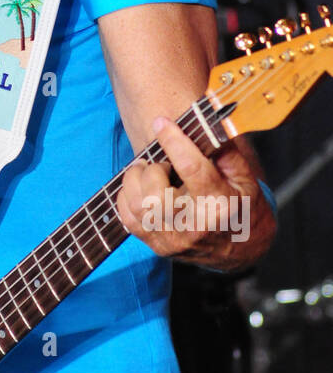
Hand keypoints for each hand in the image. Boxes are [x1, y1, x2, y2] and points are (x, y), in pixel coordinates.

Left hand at [116, 115, 275, 271]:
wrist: (244, 250)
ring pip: (137, 205)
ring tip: (147, 171)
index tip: (161, 123)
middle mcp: (195, 225)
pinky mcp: (158, 245)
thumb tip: (206, 124)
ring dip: (135, 180)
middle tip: (161, 162)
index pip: (190, 168)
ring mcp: (174, 239)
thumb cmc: (243, 208)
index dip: (172, 141)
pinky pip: (128, 219)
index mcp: (219, 204)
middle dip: (152, 168)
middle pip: (155, 193)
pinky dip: (127, 198)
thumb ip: (225, 151)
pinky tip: (139, 188)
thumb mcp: (245, 178)